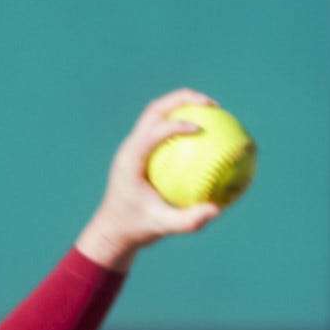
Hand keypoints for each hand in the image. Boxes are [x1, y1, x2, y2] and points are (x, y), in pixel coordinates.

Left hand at [75, 91, 225, 267]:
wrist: (112, 230)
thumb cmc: (135, 228)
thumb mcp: (161, 228)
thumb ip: (187, 221)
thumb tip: (217, 209)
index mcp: (131, 160)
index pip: (152, 133)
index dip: (176, 125)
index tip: (201, 129)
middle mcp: (130, 147)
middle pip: (156, 109)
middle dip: (184, 99)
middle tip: (212, 105)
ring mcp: (134, 145)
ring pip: (159, 113)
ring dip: (184, 105)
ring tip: (213, 110)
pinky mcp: (141, 150)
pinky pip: (165, 129)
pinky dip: (185, 124)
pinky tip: (208, 132)